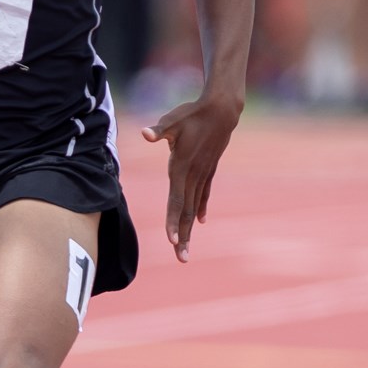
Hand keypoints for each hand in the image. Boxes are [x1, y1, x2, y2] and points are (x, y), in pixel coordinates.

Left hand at [141, 93, 242, 262]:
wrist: (222, 109)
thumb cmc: (193, 114)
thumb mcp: (173, 121)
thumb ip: (158, 130)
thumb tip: (145, 133)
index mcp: (181, 167)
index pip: (176, 199)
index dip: (173, 220)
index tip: (172, 240)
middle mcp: (193, 175)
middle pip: (186, 211)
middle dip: (183, 236)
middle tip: (182, 258)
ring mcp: (203, 174)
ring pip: (195, 206)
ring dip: (190, 228)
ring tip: (186, 249)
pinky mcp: (208, 169)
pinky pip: (204, 193)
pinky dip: (201, 208)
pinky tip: (201, 221)